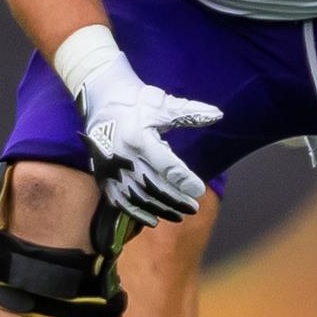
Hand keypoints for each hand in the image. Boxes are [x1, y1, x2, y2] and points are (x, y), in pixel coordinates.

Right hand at [74, 52, 221, 225]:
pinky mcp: (103, 174)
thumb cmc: (135, 100)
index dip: (185, 181)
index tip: (200, 190)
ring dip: (160, 209)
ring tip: (179, 215)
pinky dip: (136, 212)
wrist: (99, 96)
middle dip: (176, 200)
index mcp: (140, 138)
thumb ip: (190, 113)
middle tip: (194, 208)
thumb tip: (217, 114)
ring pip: (138, 197)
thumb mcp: (163, 104)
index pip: (168, 167)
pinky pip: (119, 200)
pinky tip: (152, 219)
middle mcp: (124, 157)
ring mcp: (111, 168)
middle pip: (154, 186)